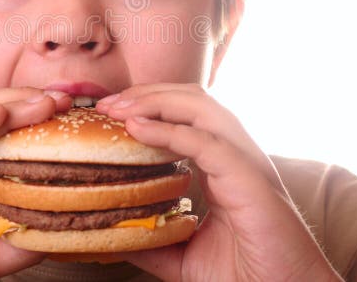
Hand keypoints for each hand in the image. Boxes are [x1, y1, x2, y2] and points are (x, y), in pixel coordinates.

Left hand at [96, 83, 341, 281]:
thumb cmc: (248, 275)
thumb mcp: (185, 255)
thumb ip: (154, 237)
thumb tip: (113, 234)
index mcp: (224, 164)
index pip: (185, 114)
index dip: (147, 104)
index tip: (109, 112)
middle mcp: (237, 154)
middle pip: (191, 99)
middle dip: (146, 94)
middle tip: (106, 104)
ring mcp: (246, 163)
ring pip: (202, 108)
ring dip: (155, 101)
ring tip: (119, 109)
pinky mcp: (250, 180)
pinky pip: (206, 142)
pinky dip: (169, 130)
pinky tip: (138, 129)